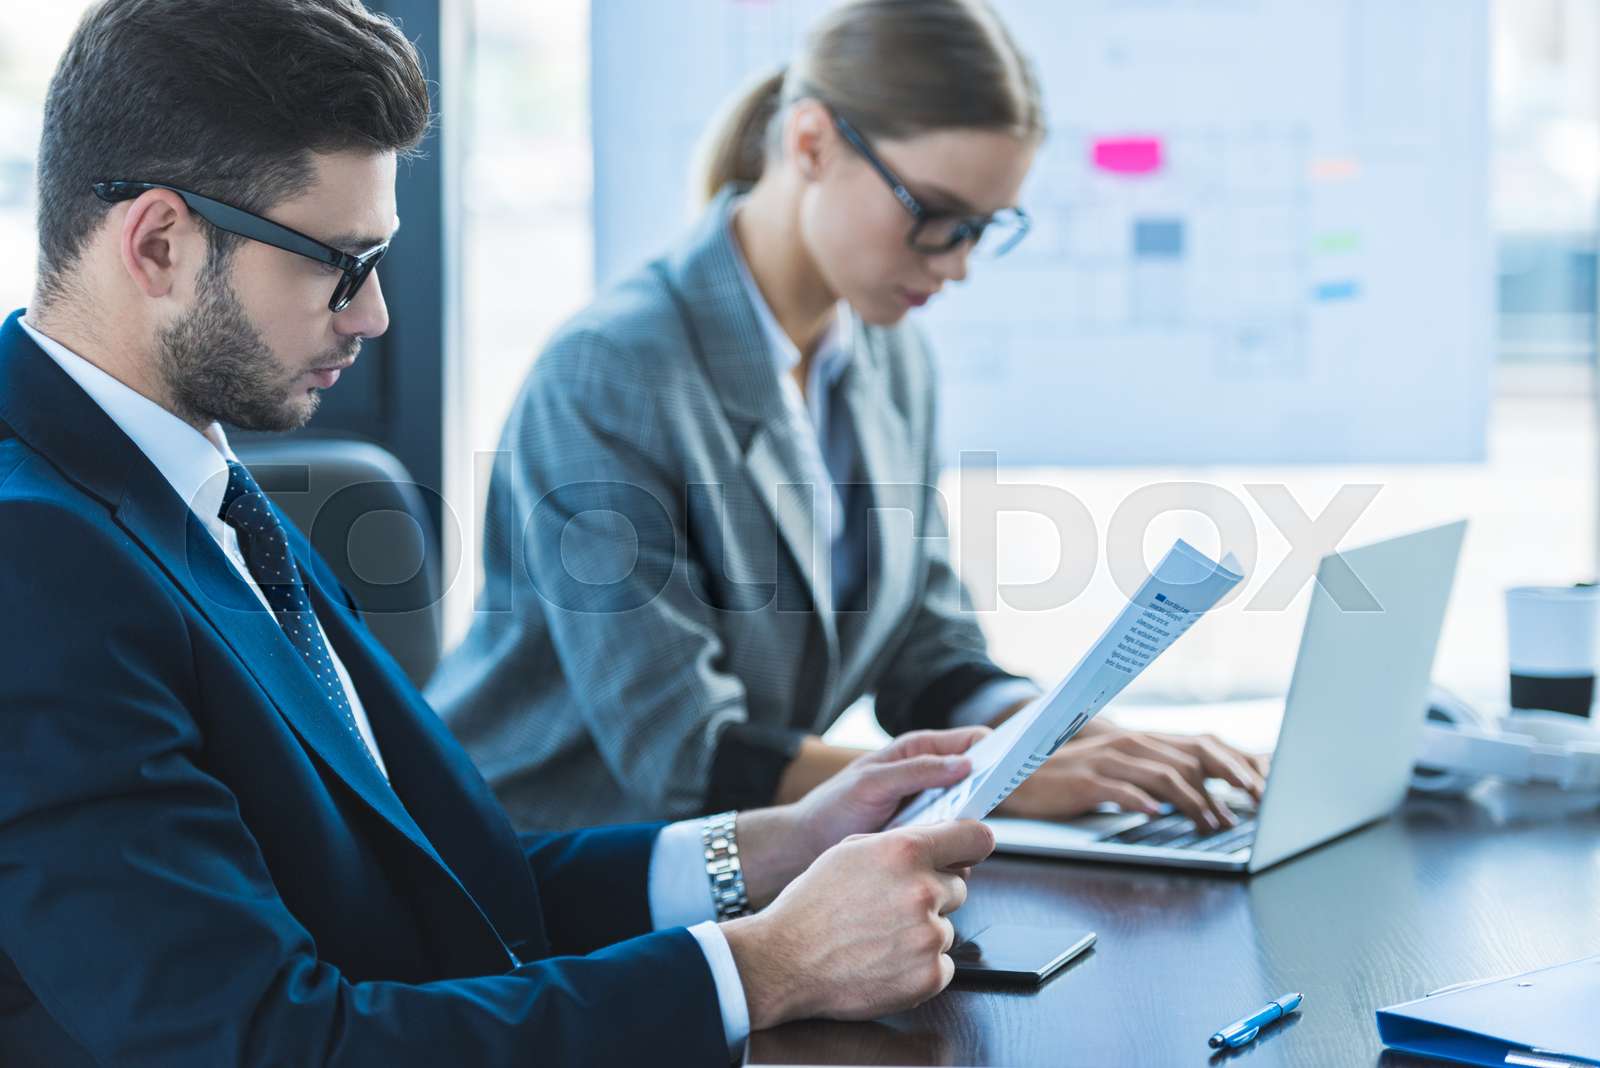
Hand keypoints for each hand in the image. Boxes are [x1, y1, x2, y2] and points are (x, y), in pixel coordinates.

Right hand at [721, 820, 995, 1028]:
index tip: (967, 853)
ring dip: (922, 932)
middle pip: (959, 887)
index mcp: (905, 852)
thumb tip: (937, 840)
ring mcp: (928, 937)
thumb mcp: (850, 850)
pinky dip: (920, 966)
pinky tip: (886, 961)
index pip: (975, 837)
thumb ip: (900, 842)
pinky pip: (943, 965)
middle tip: (892, 906)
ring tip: (879, 937)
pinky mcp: (929, 976)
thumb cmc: (811, 905)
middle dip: (933, 894)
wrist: (783, 960)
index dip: (972, 845)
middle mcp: (923, 891)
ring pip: (947, 927)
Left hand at [788, 727, 989, 858]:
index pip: (972, 740)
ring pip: (970, 814)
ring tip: (948, 835)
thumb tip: (964, 763)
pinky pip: (953, 841)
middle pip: (979, 779)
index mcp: (920, 751)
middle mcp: (931, 778)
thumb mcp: (872, 782)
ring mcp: (931, 809)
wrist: (808, 847)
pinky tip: (939, 858)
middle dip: (988, 791)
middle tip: (990, 803)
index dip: (997, 746)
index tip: (1017, 757)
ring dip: (965, 826)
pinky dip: (951, 849)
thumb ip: (916, 770)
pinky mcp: (927, 838)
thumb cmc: (834, 806)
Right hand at [995, 725, 1267, 830]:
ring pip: (1162, 777)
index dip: (1232, 765)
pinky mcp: (1086, 782)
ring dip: (1192, 802)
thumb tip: (1197, 793)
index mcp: (1140, 742)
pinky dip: (1142, 802)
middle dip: (1224, 784)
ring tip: (1210, 824)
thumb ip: (1153, 775)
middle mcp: (1128, 745)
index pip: (1198, 747)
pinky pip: (1120, 790)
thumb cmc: (1071, 780)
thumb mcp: (1117, 771)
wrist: (1019, 778)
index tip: (1258, 788)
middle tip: (1248, 808)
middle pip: (1189, 760)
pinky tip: (1157, 816)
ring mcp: (1107, 762)